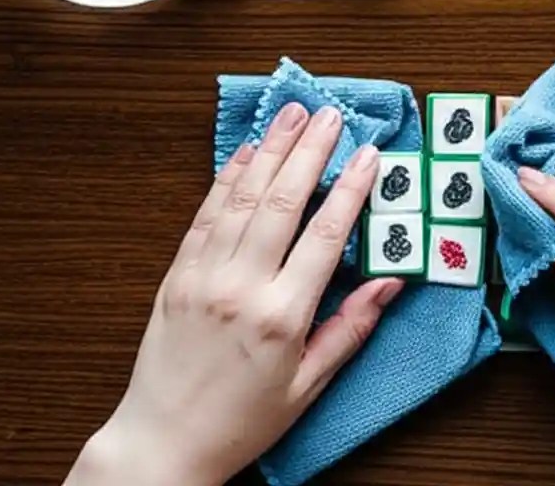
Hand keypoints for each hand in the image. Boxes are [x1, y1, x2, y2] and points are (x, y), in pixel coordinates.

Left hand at [66, 103, 402, 485]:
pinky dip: (226, 178)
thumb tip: (390, 283)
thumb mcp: (309, 385)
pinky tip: (246, 152)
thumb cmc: (241, 422)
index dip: (351, 189)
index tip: (369, 155)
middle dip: (309, 151)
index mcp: (281, 317)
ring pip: (242, 197)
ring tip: (291, 113)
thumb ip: (350, 329)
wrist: (164, 442)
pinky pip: (205, 215)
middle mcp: (241, 287)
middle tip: (329, 115)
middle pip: (283, 201)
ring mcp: (203, 276)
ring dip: (269, 150)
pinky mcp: (177, 275)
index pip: (325, 235)